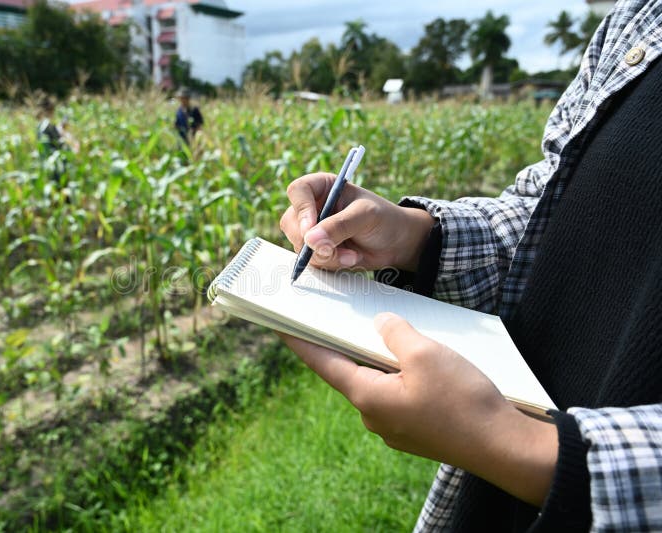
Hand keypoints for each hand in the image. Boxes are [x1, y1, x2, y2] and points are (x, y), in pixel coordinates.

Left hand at [279, 312, 557, 506]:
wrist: (503, 448)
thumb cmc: (462, 400)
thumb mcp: (425, 353)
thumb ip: (395, 333)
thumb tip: (382, 324)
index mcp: (367, 397)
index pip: (322, 363)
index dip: (300, 342)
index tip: (280, 324)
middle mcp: (373, 416)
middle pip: (350, 370)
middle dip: (347, 344)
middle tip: (340, 316)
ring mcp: (395, 427)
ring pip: (378, 382)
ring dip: (380, 358)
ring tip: (388, 331)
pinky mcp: (416, 430)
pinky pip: (398, 395)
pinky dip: (400, 374)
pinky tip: (418, 360)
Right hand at [280, 173, 435, 270]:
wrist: (396, 243)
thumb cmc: (384, 219)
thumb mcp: (366, 216)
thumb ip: (339, 226)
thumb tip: (311, 239)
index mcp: (322, 188)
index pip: (298, 191)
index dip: (301, 209)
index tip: (311, 228)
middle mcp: (313, 208)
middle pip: (292, 223)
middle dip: (313, 242)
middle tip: (333, 249)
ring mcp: (313, 231)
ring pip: (302, 247)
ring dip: (327, 256)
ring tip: (353, 254)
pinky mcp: (317, 250)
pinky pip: (312, 261)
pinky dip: (331, 264)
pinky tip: (351, 258)